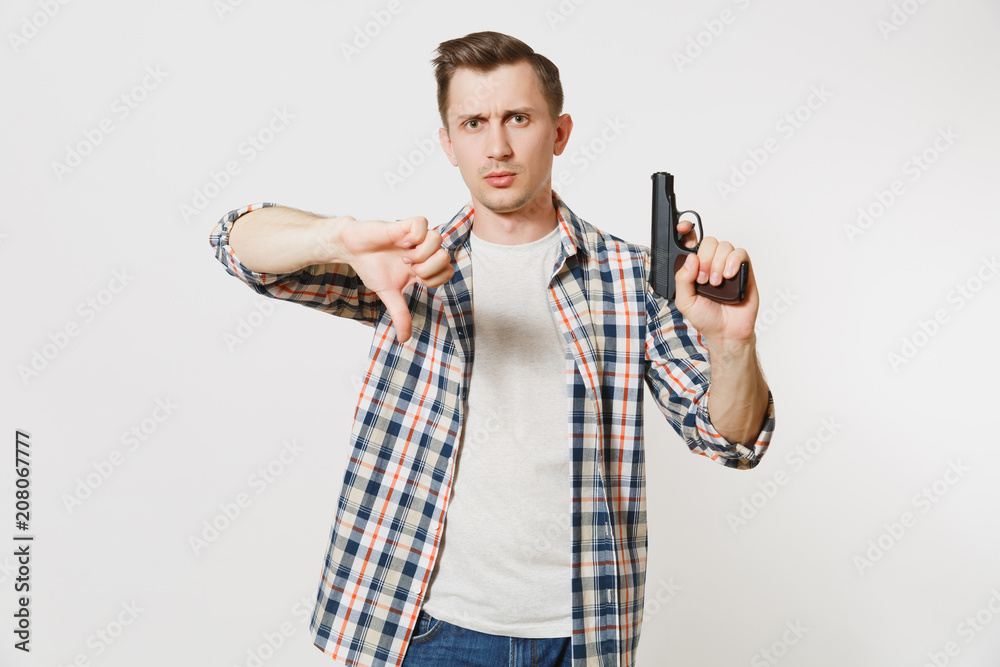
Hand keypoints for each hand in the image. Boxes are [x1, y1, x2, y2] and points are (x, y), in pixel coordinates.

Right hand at [337, 216, 453, 342]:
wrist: (352, 250)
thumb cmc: (372, 267)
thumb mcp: (389, 295)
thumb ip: (400, 314)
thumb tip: (404, 339)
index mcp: (424, 266)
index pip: (448, 271)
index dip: (435, 279)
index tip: (416, 279)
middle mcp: (424, 250)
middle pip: (446, 257)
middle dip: (428, 268)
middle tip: (409, 268)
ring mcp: (415, 236)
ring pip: (438, 239)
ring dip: (421, 253)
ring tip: (404, 257)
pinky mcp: (404, 224)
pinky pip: (422, 224)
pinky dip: (414, 236)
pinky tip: (402, 243)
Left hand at [672, 218, 758, 345]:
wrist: (727, 331)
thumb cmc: (706, 316)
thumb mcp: (685, 301)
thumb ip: (682, 279)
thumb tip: (690, 258)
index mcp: (694, 267)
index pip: (690, 242)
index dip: (685, 231)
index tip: (683, 228)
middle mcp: (711, 262)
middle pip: (708, 242)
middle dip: (704, 258)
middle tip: (703, 279)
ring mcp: (728, 264)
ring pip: (724, 246)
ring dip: (718, 263)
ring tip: (716, 283)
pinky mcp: (744, 269)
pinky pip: (740, 253)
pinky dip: (733, 262)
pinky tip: (728, 276)